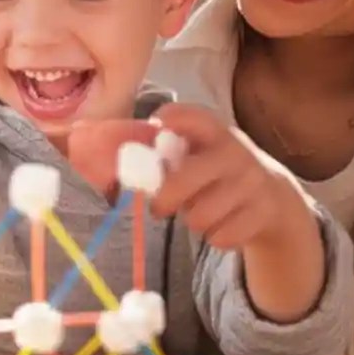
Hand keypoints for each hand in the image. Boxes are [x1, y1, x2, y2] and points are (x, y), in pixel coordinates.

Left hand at [68, 104, 303, 249]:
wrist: (272, 197)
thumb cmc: (214, 172)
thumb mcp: (194, 153)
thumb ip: (156, 151)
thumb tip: (81, 139)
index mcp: (213, 130)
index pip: (192, 117)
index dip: (171, 120)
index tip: (155, 127)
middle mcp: (235, 152)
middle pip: (183, 181)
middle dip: (164, 200)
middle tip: (159, 208)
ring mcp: (253, 182)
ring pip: (199, 217)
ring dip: (193, 221)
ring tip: (200, 211)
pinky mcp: (263, 213)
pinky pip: (221, 238)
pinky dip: (216, 238)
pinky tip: (223, 225)